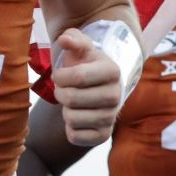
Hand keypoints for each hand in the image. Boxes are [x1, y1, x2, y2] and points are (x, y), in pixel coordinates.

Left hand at [52, 27, 123, 145]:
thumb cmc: (84, 64)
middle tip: (63, 89)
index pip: (78, 77)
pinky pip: (75, 137)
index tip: (59, 74)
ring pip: (71, 119)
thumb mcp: (80, 47)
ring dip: (65, 110)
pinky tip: (77, 117)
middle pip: (72, 99)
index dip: (60, 76)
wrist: (96, 88)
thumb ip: (72, 38)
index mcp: (112, 71)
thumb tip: (64, 40)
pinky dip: (70, 128)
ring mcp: (111, 117)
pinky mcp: (103, 135)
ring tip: (72, 102)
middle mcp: (116, 95)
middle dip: (60, 93)